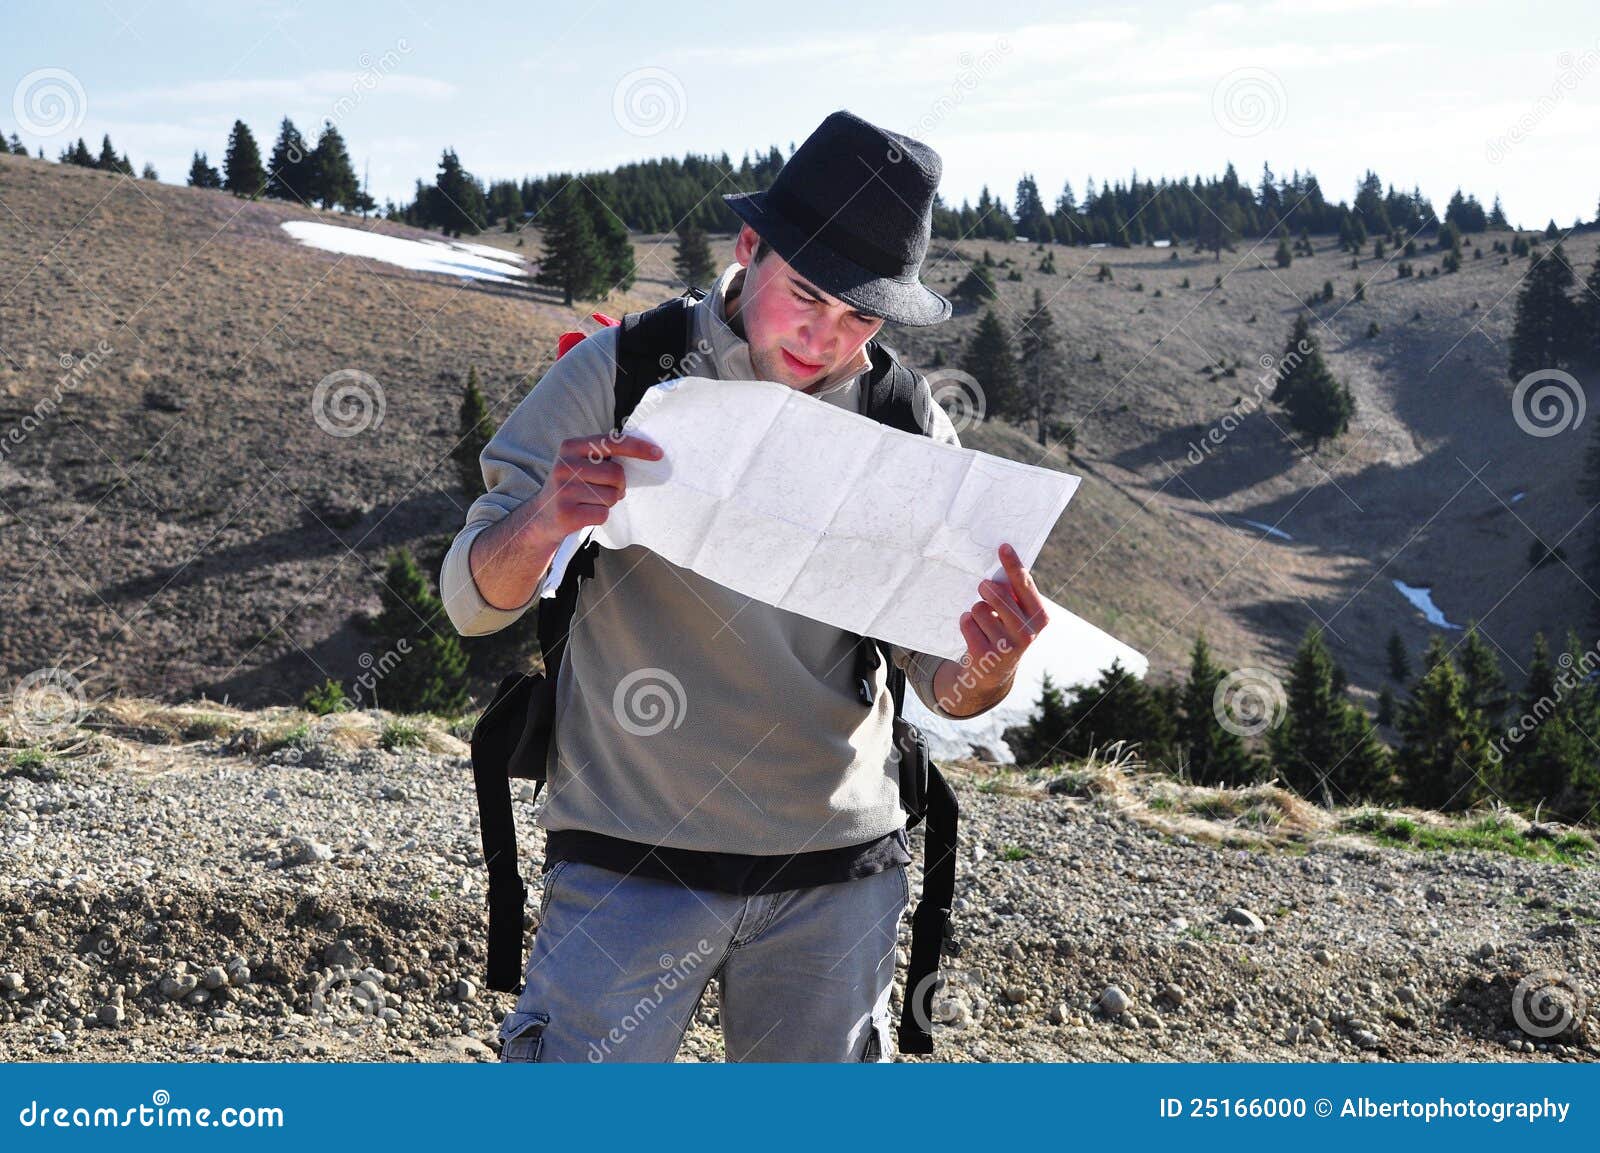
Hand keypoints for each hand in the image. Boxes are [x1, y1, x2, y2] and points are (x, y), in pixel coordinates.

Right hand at [529, 432, 662, 544]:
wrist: (540, 517)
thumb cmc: (571, 487)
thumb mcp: (579, 463)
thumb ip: (603, 455)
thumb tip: (643, 454)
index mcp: (570, 447)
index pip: (611, 442)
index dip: (637, 448)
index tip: (658, 454)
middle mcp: (565, 465)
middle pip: (616, 473)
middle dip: (619, 485)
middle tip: (607, 490)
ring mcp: (564, 490)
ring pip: (612, 496)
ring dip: (608, 502)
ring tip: (591, 501)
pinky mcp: (567, 513)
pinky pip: (603, 514)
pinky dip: (600, 516)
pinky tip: (585, 513)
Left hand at [936, 543, 1047, 714]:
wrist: (992, 674)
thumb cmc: (1005, 632)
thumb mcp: (1018, 616)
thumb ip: (1015, 593)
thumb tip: (1005, 559)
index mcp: (1039, 618)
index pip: (1024, 585)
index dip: (1013, 564)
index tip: (1003, 547)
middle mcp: (1027, 633)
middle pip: (996, 594)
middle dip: (986, 589)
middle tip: (983, 588)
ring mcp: (1006, 646)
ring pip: (978, 608)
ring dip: (975, 611)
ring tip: (982, 622)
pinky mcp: (985, 655)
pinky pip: (967, 622)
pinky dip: (966, 622)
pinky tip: (974, 632)